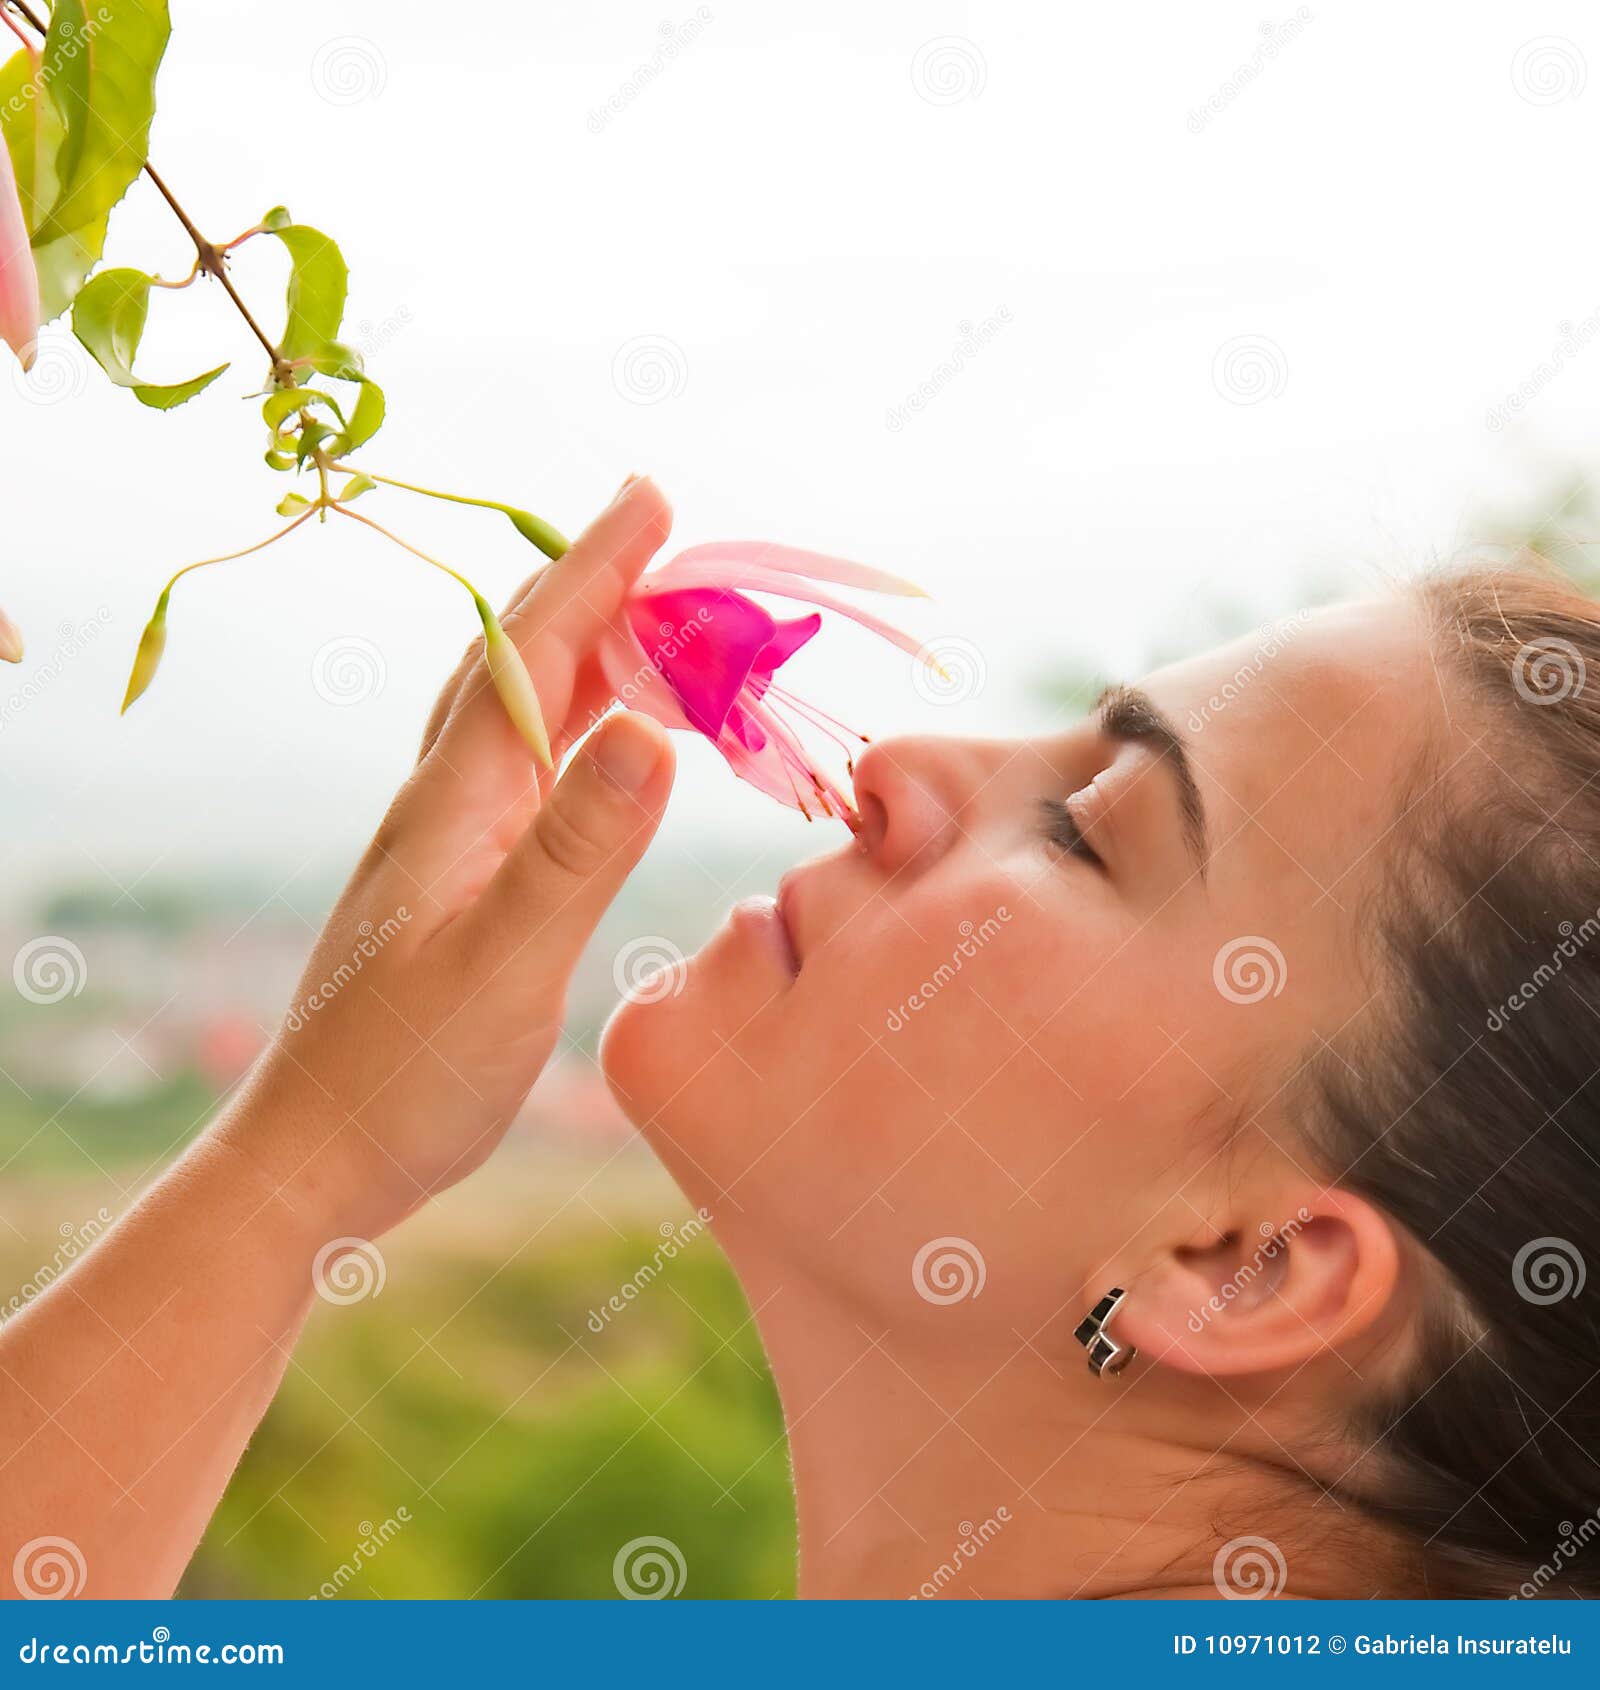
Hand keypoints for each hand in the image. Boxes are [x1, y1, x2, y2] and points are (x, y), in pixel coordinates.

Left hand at [219, 475, 676, 1238]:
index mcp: (458, 797)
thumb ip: (578, 849)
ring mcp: (451, 839)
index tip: (653, 499)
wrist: (320, 1151)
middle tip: (663, 536)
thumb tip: (653, 728)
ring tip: (655, 621)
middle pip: (519, 659)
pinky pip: (528, 766)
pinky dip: (577, 725)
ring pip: (521, 709)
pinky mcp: (462, 880)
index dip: (597, 570)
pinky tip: (601, 741)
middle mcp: (448, 799)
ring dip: (586, 651)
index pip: (534, 651)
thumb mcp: (507, 963)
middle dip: (592, 587)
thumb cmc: (407, 1072)